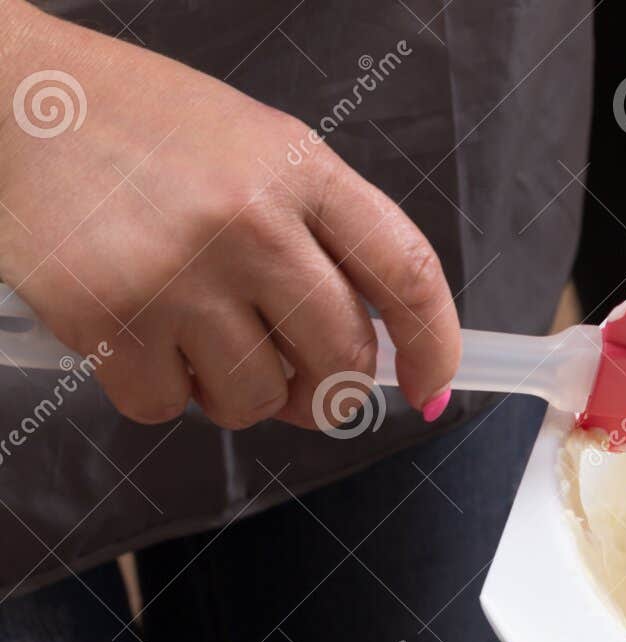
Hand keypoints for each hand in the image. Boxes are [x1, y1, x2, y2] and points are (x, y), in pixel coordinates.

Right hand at [0, 3, 459, 428]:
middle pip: (340, 360)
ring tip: (194, 330)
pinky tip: (137, 330)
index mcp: (301, 170)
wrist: (11, 100)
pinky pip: (169, 408)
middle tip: (296, 377)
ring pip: (256, 400)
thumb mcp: (257, 150)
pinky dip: (158, 390)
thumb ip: (322, 234)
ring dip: (235, 390)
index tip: (429, 385)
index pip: (406, 274)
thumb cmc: (142, 130)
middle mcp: (250, 222)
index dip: (434, 346)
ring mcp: (177, 274)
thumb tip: (379, 349)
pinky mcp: (106, 320)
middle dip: (325, 388)